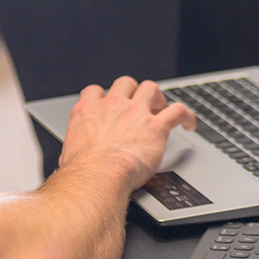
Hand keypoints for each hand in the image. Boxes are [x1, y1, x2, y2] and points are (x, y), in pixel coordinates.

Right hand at [59, 77, 195, 190]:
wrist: (98, 175)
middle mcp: (112, 106)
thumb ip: (77, 147)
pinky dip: (185, 116)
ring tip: (161, 109)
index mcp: (88, 111)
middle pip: (126, 83)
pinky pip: (177, 111)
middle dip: (133, 91)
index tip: (108, 103)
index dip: (104, 95)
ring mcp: (136, 113)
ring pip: (151, 88)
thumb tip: (75, 159)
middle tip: (139, 105)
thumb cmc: (83, 171)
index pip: (95, 91)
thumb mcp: (70, 152)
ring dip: (157, 97)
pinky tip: (188, 123)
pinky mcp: (156, 127)